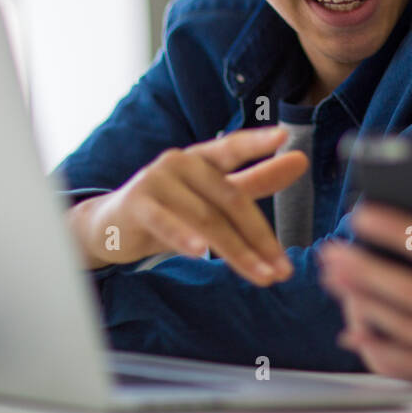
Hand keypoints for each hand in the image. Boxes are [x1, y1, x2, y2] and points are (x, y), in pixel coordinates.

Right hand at [71, 127, 306, 285]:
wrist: (111, 227)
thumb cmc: (172, 208)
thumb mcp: (214, 196)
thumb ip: (256, 180)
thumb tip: (300, 160)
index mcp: (204, 157)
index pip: (233, 147)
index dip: (257, 142)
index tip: (285, 136)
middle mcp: (181, 162)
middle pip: (230, 199)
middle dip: (260, 238)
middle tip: (284, 269)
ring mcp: (157, 180)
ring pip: (206, 218)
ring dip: (236, 252)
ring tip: (262, 276)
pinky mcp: (137, 204)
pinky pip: (166, 223)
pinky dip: (184, 239)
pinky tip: (202, 254)